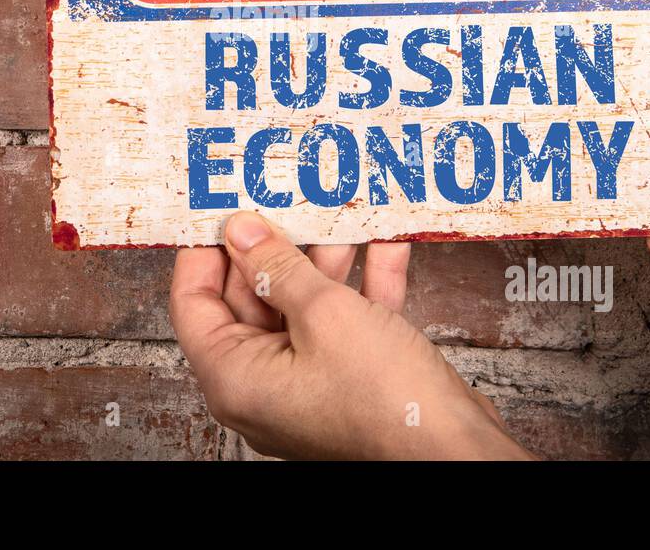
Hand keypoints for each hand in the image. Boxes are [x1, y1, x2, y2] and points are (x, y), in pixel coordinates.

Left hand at [170, 212, 531, 459]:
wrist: (456, 448)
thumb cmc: (386, 403)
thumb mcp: (324, 314)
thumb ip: (278, 267)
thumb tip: (240, 232)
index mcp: (235, 377)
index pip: (193, 304)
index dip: (203, 252)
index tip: (219, 211)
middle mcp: (264, 384)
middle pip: (251, 300)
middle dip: (277, 246)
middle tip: (286, 199)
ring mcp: (308, 382)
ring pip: (304, 306)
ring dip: (327, 258)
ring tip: (342, 213)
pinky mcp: (349, 380)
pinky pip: (345, 322)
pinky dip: (363, 284)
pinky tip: (385, 244)